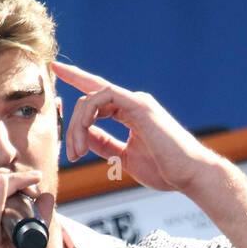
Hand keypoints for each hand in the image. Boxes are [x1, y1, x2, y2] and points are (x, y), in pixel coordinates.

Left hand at [51, 61, 219, 195]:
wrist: (189, 176)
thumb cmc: (164, 170)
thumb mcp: (124, 157)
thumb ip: (104, 144)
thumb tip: (84, 137)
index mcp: (131, 112)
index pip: (98, 95)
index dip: (77, 80)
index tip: (57, 71)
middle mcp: (132, 103)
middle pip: (89, 101)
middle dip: (73, 127)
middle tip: (73, 155)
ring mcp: (136, 102)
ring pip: (91, 99)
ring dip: (78, 127)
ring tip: (79, 153)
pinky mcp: (139, 106)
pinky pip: (103, 97)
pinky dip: (88, 116)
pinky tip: (86, 138)